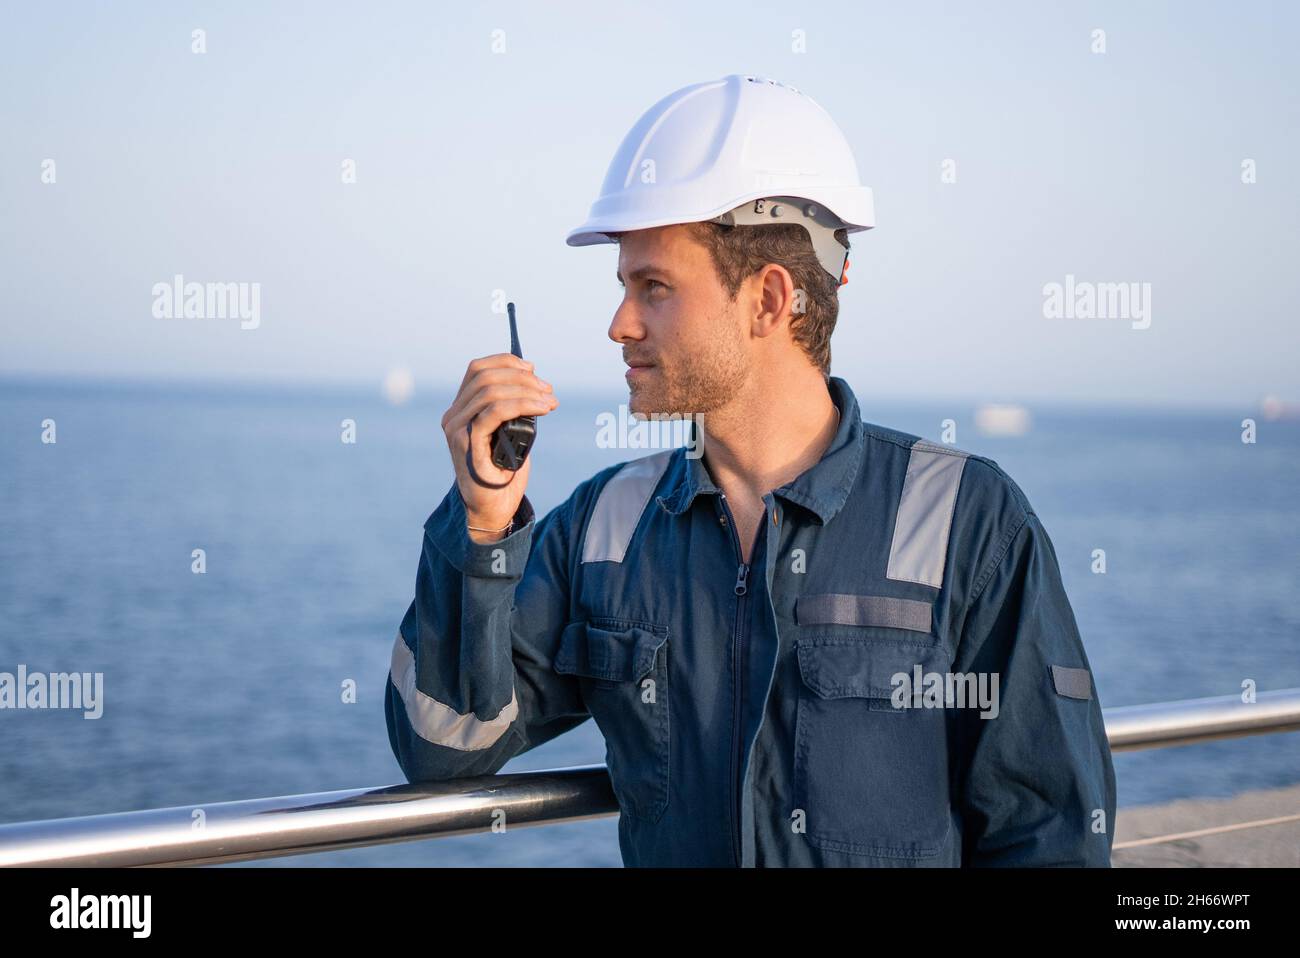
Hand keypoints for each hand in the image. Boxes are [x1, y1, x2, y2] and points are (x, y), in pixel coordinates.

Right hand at [440, 353, 558, 537]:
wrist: (492, 507)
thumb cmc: (503, 470)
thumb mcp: (508, 430)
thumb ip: (511, 407)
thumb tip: (533, 379)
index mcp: (461, 408)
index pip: (477, 369)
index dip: (507, 362)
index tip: (534, 370)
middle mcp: (453, 416)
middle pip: (485, 376)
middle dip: (522, 377)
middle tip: (548, 391)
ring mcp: (457, 429)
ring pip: (490, 392)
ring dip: (527, 391)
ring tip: (550, 402)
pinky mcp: (467, 444)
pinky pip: (493, 412)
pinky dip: (521, 405)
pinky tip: (541, 410)